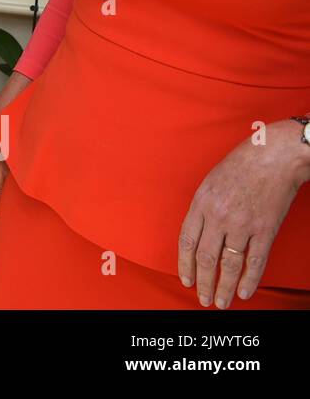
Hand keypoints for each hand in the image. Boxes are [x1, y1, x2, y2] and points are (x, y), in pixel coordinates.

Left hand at [178, 120, 309, 307]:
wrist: (274, 156)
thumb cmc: (241, 165)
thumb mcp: (210, 182)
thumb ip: (203, 208)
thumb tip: (199, 234)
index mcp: (201, 202)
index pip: (187, 241)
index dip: (185, 264)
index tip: (185, 279)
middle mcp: (218, 215)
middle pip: (206, 257)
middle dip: (202, 281)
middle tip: (201, 298)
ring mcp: (242, 224)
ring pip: (229, 264)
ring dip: (223, 287)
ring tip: (219, 302)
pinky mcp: (265, 229)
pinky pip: (255, 261)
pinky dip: (249, 280)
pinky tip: (244, 293)